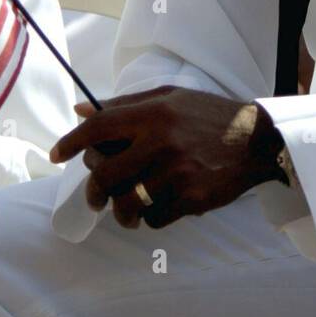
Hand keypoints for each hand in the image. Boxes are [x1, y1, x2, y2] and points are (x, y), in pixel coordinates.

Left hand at [49, 86, 283, 229]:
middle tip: (96, 194)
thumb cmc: (209, 116)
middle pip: (105, 174)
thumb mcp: (170, 98)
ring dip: (119, 211)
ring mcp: (177, 173)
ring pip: (126, 202)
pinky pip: (154, 218)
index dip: (71, 143)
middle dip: (93, 190)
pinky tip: (157, 208)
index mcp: (153, 114)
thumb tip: (81, 110)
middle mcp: (162, 142)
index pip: (98, 128)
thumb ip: (125, 104)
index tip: (56, 155)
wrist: (259, 141)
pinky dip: (149, 218)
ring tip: (123, 210)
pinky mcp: (192, 198)